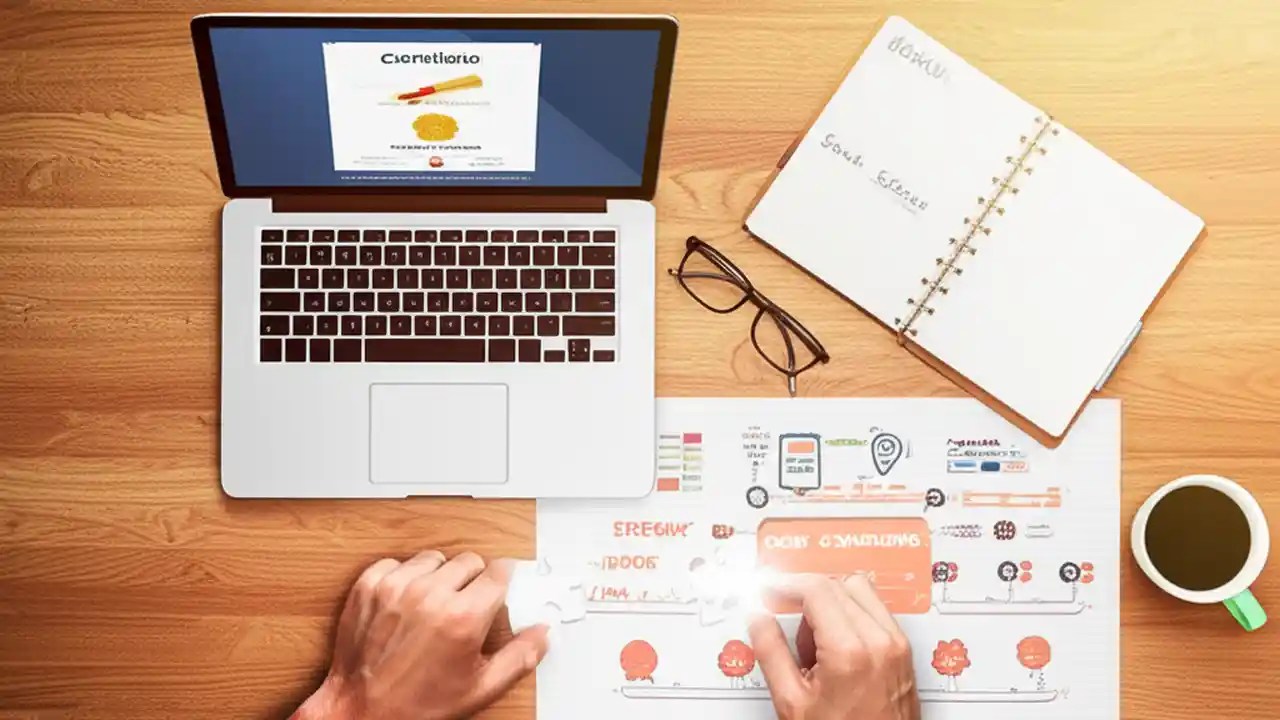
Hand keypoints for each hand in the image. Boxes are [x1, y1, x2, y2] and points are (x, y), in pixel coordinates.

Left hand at [294, 550, 549, 719]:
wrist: (361, 710)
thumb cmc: (415, 705)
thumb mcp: (479, 689)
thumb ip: (519, 657)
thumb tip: (541, 634)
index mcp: (463, 618)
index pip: (499, 571)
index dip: (504, 578)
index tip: (501, 583)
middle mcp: (431, 596)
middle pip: (469, 561)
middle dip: (473, 579)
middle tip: (466, 604)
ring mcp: (397, 587)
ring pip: (434, 558)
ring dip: (439, 576)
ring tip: (434, 604)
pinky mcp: (370, 586)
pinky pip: (397, 563)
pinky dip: (404, 578)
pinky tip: (406, 602)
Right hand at [748, 574, 919, 719]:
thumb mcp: (792, 701)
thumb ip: (770, 652)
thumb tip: (758, 618)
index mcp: (850, 651)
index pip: (816, 589)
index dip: (786, 585)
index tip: (771, 591)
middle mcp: (880, 641)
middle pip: (837, 584)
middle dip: (806, 596)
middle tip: (790, 626)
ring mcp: (896, 645)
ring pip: (859, 591)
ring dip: (831, 602)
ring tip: (816, 644)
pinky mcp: (903, 651)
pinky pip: (875, 610)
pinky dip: (852, 614)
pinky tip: (837, 645)